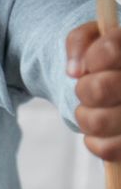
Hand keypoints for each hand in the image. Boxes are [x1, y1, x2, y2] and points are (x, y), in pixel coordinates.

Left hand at [67, 17, 120, 161]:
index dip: (92, 59)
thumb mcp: (91, 38)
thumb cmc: (104, 61)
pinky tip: (99, 131)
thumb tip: (74, 70)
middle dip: (83, 89)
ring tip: (92, 109)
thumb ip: (79, 42)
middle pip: (100, 89)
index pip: (109, 51)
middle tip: (87, 88)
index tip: (92, 62)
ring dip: (84, 116)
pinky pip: (108, 149)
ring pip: (99, 122)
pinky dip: (94, 142)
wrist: (115, 83)